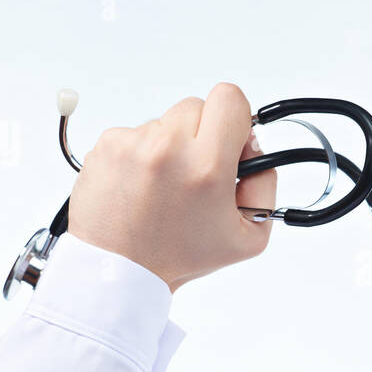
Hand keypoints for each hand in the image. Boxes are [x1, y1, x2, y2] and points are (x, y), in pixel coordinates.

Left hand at [67, 83, 277, 292]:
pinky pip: (135, 134)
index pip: (230, 98)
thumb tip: (254, 147)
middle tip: (195, 173)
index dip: (235, 118)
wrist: (119, 272)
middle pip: (197, 107)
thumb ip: (265, 184)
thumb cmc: (179, 257)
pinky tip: (140, 188)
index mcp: (207, 168)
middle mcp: (168, 148)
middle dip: (201, 135)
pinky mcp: (107, 146)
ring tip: (163, 188)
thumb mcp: (248, 237)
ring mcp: (133, 144)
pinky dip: (141, 156)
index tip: (228, 143)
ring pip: (165, 123)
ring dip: (170, 147)